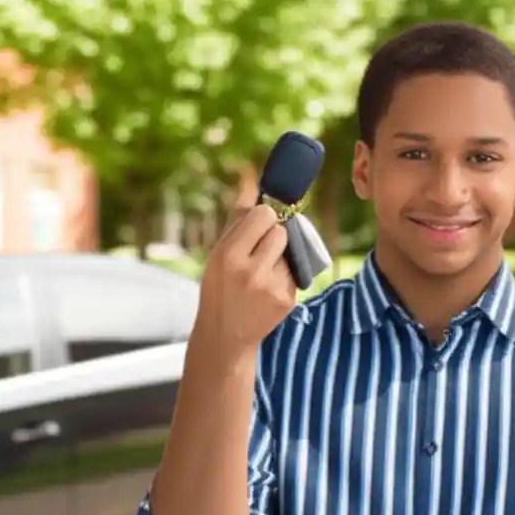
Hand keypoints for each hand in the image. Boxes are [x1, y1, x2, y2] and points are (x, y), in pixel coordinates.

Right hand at [193, 182, 296, 355]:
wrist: (225, 335)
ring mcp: (271, 287)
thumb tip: (251, 180)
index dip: (262, 218)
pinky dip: (285, 276)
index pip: (264, 214)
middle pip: (281, 231)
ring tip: (261, 273)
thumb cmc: (219, 286)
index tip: (256, 227)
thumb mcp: (218, 251)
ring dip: (279, 257)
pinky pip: (295, 272)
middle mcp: (251, 271)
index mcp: (229, 254)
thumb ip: (238, 216)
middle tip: (257, 253)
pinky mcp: (287, 300)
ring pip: (290, 251)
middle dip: (272, 237)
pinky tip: (267, 290)